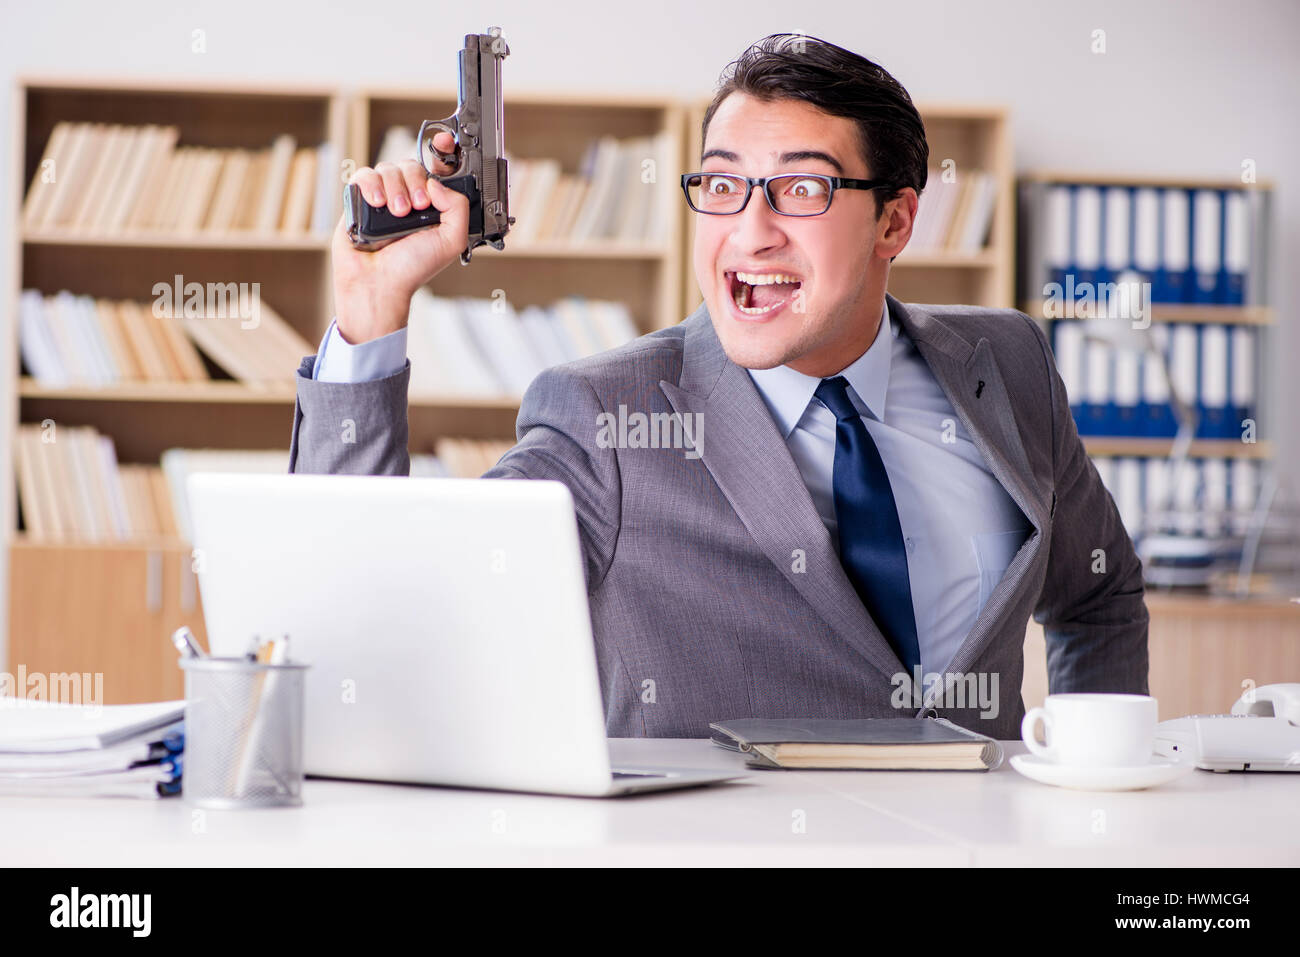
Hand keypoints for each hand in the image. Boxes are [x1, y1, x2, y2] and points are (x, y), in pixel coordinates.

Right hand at [331, 131, 466, 343]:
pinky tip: (377, 203)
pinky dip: (372, 185)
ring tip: (396, 213)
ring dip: (395, 187)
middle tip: (416, 206)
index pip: (437, 170)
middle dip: (416, 182)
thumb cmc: (412, 268)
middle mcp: (408, 197)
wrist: (378, 283)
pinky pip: (364, 174)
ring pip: (389, 168)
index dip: (443, 152)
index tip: (446, 143)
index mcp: (432, 205)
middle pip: (413, 165)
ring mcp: (383, 196)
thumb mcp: (451, 241)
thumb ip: (457, 208)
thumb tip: (436, 183)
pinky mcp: (359, 199)